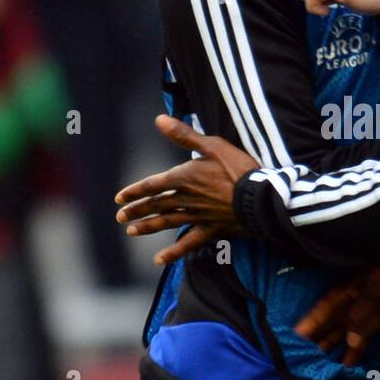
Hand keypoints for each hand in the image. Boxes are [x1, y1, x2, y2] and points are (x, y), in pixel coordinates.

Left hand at [114, 115, 258, 265]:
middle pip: (156, 205)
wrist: (260, 197)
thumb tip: (159, 119)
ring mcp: (198, 216)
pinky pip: (189, 244)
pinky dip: (173, 253)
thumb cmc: (238, 168)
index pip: (153, 185)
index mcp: (184, 178)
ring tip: (131, 231)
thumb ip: (184, 135)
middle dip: (137, 210)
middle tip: (120, 217)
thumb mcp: (212, 145)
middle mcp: (187, 199)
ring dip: (148, 227)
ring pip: (167, 222)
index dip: (135, 191)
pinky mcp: (211, 229)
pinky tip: (159, 260)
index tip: (119, 198)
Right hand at [295, 260, 379, 364]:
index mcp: (341, 295)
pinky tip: (345, 369)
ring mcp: (359, 317)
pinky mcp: (374, 324)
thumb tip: (350, 341)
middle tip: (298, 369)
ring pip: (339, 338)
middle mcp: (344, 308)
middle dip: (312, 348)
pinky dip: (353, 354)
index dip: (303, 331)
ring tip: (318, 375)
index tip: (288, 348)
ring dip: (330, 354)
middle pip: (323, 330)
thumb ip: (363, 313)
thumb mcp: (377, 287)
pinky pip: (360, 342)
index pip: (316, 316)